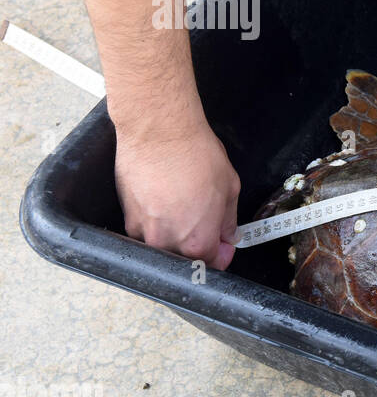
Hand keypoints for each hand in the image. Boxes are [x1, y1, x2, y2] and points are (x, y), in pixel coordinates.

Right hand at [115, 117, 240, 270]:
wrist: (158, 132)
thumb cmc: (196, 155)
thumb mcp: (229, 188)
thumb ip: (228, 220)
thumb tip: (228, 235)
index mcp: (196, 241)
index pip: (211, 264)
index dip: (222, 254)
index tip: (225, 244)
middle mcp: (166, 242)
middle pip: (185, 258)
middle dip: (199, 245)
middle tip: (207, 222)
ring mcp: (142, 231)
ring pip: (163, 245)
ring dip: (176, 233)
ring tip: (183, 204)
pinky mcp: (126, 216)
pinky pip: (145, 229)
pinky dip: (157, 221)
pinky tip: (165, 199)